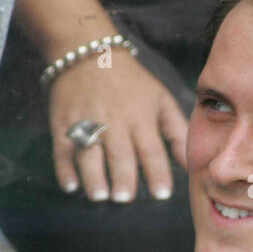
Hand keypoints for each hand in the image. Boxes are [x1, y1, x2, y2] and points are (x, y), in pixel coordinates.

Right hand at [49, 52, 186, 203]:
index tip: (162, 194)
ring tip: (99, 196)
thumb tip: (190, 165)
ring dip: (94, 175)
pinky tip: (71, 187)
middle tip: (125, 198)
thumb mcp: (160, 100)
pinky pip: (62, 149)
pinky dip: (65, 169)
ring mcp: (86, 122)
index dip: (157, 172)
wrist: (88, 53)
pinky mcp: (62, 123)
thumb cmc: (132, 83)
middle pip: (120, 152)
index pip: (152, 149)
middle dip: (123, 176)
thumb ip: (176, 132)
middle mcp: (114, 121)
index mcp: (141, 117)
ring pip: (90, 152)